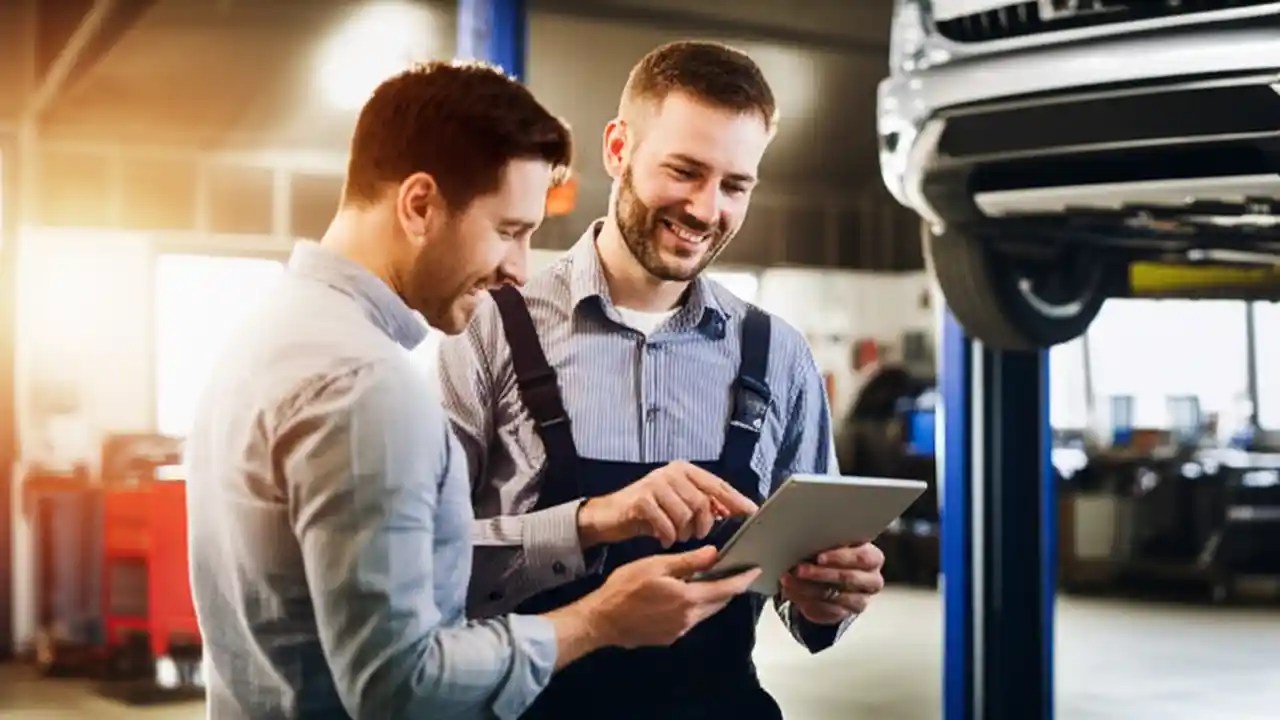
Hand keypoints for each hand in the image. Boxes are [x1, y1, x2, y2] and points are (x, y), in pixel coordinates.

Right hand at [578, 461, 757, 547]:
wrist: (609, 515)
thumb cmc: (647, 511)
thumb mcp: (677, 503)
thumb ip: (702, 503)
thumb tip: (733, 510)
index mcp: (684, 470)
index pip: (717, 484)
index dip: (735, 499)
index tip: (751, 512)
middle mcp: (671, 472)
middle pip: (703, 501)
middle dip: (703, 524)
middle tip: (695, 535)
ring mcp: (655, 484)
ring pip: (686, 514)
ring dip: (683, 532)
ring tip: (675, 536)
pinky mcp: (641, 500)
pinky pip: (666, 523)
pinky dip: (667, 535)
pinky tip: (663, 539)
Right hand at [582, 546, 761, 648]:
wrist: (602, 621)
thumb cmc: (624, 589)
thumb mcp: (655, 566)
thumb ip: (687, 562)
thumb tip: (713, 554)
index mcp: (688, 599)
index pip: (725, 589)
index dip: (742, 579)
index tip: (755, 570)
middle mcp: (689, 618)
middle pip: (719, 602)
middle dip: (730, 588)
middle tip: (737, 573)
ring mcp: (679, 630)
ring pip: (706, 612)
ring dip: (713, 597)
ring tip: (714, 581)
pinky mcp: (670, 637)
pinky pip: (691, 620)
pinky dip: (697, 607)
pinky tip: (687, 596)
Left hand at [779, 543, 884, 625]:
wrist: (833, 578)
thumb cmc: (835, 554)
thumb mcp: (835, 543)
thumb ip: (829, 541)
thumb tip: (807, 537)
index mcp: (873, 558)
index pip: (861, 558)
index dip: (839, 557)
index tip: (819, 556)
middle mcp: (871, 580)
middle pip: (848, 578)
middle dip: (820, 573)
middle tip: (799, 569)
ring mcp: (860, 599)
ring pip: (833, 595)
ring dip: (807, 588)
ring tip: (789, 580)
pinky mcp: (844, 613)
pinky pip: (824, 609)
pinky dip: (804, 600)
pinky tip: (791, 592)